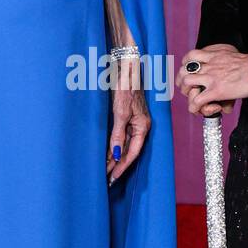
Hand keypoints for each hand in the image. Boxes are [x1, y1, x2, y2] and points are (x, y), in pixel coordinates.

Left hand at [107, 54, 150, 184]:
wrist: (124, 66)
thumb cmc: (125, 87)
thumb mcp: (120, 112)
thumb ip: (118, 134)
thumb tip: (117, 154)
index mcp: (143, 126)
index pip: (133, 152)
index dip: (122, 166)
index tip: (112, 178)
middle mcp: (139, 125)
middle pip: (129, 150)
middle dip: (117, 165)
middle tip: (107, 180)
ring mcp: (133, 120)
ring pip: (123, 144)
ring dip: (114, 157)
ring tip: (105, 171)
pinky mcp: (125, 115)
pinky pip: (120, 136)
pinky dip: (113, 146)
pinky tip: (107, 153)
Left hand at [176, 44, 247, 116]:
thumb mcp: (234, 54)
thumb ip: (226, 60)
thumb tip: (225, 66)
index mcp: (214, 54)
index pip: (191, 55)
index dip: (185, 64)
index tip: (187, 71)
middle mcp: (209, 64)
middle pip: (184, 69)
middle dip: (181, 80)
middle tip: (184, 87)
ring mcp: (211, 77)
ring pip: (187, 83)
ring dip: (187, 92)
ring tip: (192, 98)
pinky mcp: (216, 91)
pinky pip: (197, 100)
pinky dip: (194, 107)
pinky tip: (196, 110)